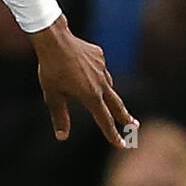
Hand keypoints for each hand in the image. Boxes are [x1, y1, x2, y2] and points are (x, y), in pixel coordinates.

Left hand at [32, 15, 137, 148]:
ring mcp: (102, 68)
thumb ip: (60, 117)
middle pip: (116, 105)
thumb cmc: (51, 69)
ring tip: (107, 102)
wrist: (55, 40)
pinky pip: (100, 70)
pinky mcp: (99, 56)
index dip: (113, 135)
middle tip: (135, 126)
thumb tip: (62, 137)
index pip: (105, 121)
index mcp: (91, 96)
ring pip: (108, 86)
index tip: (122, 145)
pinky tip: (86, 72)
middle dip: (125, 118)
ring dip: (109, 96)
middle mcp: (101, 83)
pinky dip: (97, 76)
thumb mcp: (53, 96)